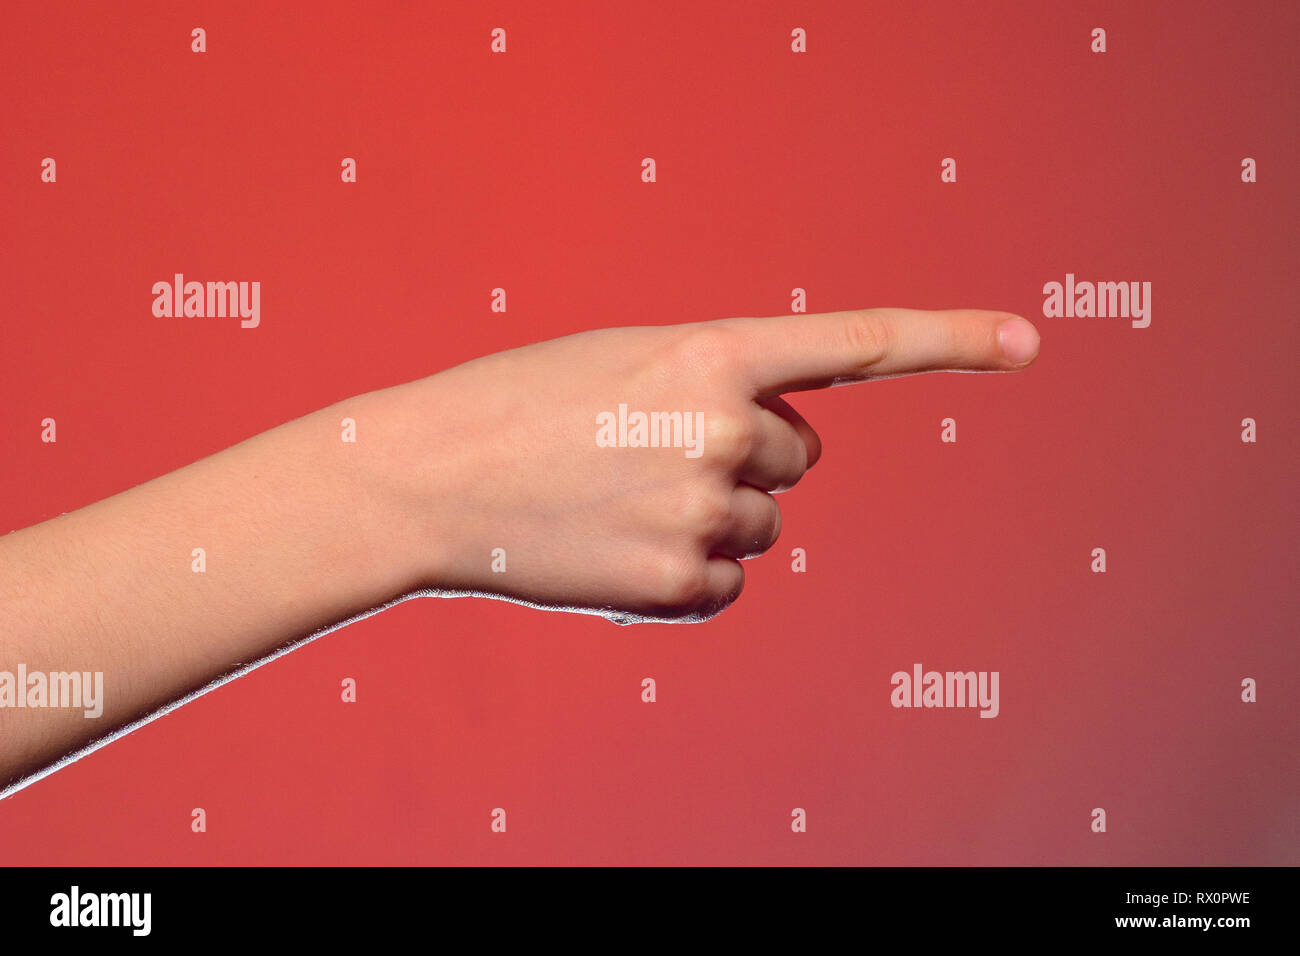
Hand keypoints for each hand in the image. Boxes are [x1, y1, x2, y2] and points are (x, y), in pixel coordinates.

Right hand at [375, 308, 1039, 622]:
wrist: (423, 477)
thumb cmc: (519, 407)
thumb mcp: (624, 362)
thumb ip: (714, 387)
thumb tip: (781, 460)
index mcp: (706, 351)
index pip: (853, 342)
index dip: (949, 339)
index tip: (1029, 341)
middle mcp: (720, 428)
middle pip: (800, 461)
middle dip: (748, 458)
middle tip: (655, 455)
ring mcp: (700, 511)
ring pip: (763, 528)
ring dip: (709, 518)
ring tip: (617, 503)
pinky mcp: (676, 585)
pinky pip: (728, 586)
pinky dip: (686, 575)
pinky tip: (616, 553)